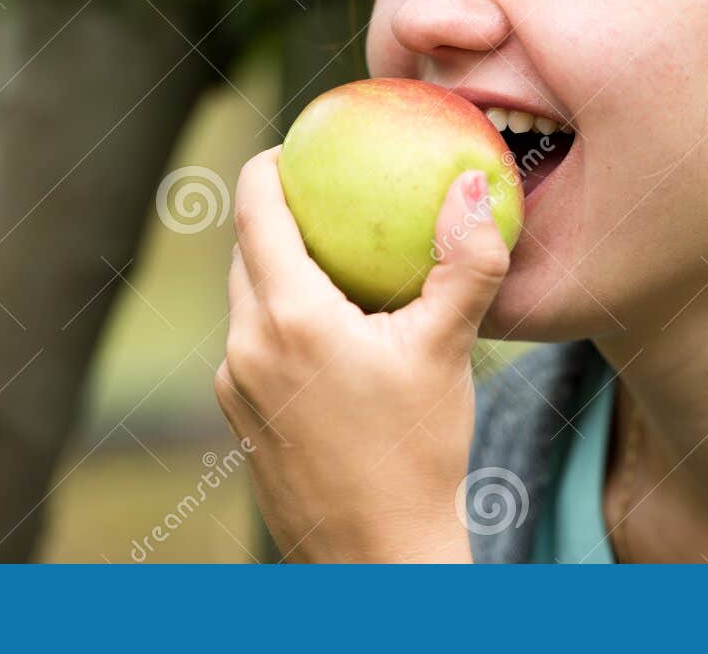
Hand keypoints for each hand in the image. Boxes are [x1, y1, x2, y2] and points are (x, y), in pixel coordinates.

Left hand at [213, 145, 511, 562]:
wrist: (378, 562)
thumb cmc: (417, 456)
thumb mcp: (447, 350)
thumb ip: (463, 262)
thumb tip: (472, 184)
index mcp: (287, 316)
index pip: (254, 207)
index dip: (271, 163)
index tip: (304, 145)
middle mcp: (245, 345)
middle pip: (245, 248)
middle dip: (281, 213)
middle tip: (331, 194)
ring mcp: (235, 385)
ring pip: (246, 297)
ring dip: (281, 268)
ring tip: (337, 257)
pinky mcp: (240, 417)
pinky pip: (252, 342)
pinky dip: (281, 317)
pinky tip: (334, 330)